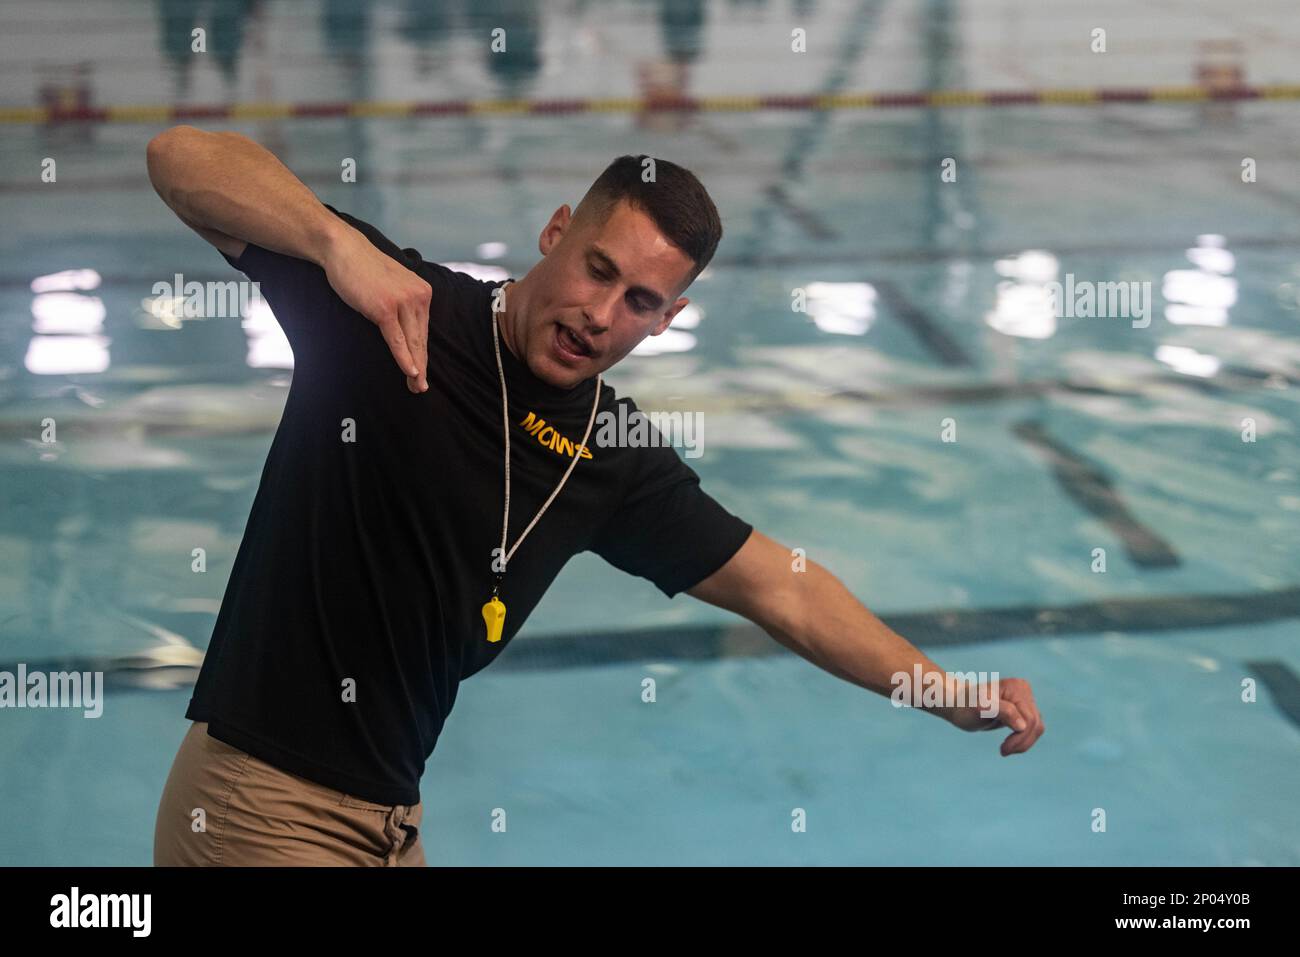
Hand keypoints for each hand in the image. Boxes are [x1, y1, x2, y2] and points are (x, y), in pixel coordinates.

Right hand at [321, 225, 432, 392]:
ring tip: (416, 386)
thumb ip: (402, 305)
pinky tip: (411, 373)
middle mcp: (418, 296)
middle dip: (421, 366)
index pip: (423, 330)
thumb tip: (403, 330)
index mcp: (422, 292)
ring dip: (415, 368)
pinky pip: (398, 340)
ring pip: (412, 342)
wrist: (343, 249)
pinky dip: (404, 358)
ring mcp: (403, 302)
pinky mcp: (386, 308)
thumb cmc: (363, 269)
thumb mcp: (391, 286)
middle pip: (421, 339)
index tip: (422, 374)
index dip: (422, 354)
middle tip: (421, 388)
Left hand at [946, 676, 1044, 755]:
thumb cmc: (966, 706)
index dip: (1020, 737)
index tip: (1003, 750)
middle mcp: (1024, 691)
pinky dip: (1023, 740)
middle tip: (1003, 752)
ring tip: (1005, 750)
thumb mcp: (980, 709)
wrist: (959, 705)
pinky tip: (1009, 745)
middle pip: (1035, 723)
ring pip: (1037, 727)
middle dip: (1022, 742)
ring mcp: (1025, 700)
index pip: (1029, 718)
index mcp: (1016, 687)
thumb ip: (1003, 712)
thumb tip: (1022, 726)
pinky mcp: (1023, 710)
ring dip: (1024, 743)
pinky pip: (1032, 729)